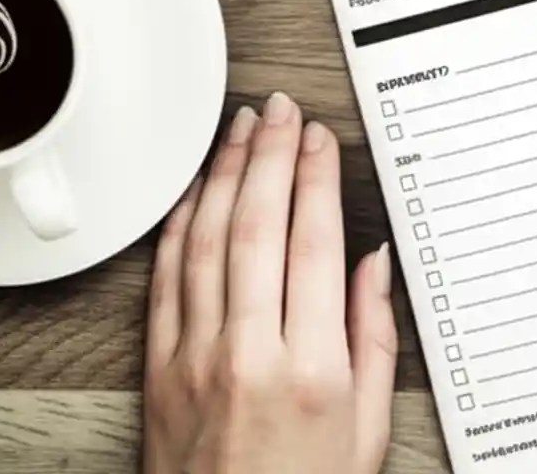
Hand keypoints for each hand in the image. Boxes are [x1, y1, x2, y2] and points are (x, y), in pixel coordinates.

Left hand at [143, 93, 397, 473]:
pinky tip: (193, 193)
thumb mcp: (369, 425)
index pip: (312, 244)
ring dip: (222, 176)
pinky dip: (178, 228)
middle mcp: (251, 352)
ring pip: (205, 242)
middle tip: (280, 112)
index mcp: (313, 366)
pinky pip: (166, 280)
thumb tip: (375, 265)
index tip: (320, 142)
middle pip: (256, 227)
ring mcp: (197, 356)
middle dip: (269, 155)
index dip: (315, 180)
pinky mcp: (161, 367)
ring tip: (238, 131)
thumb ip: (375, 337)